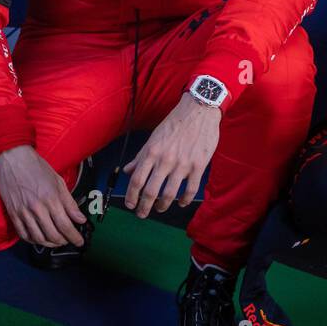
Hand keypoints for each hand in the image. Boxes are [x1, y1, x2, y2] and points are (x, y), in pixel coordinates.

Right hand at [0, 145, 85, 247]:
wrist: (14, 159)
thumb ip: (70, 203)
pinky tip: (39, 238)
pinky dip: (33, 240)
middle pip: (53, 235)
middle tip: (68, 240)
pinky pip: (24, 234)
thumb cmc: (37, 168)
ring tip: (55, 241)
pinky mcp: (13, 213)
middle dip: (63, 241)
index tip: (79, 242)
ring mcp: (24, 212)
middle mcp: (38, 208)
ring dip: (49, 243)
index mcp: (51, 199)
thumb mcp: (58, 182)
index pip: (65, 225)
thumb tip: (80, 219)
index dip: (74, 237)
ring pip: (38, 238)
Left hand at [124, 92, 220, 217]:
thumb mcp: (153, 138)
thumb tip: (127, 171)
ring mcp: (183, 164)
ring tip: (160, 208)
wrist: (199, 111)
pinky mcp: (199, 166)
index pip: (137, 180)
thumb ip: (140, 156)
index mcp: (152, 152)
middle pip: (151, 191)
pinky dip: (184, 200)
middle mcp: (165, 160)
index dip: (131, 196)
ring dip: (162, 206)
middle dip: (144, 207)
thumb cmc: (175, 124)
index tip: (130, 205)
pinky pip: (190, 190)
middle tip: (142, 214)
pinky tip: (181, 202)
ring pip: (169, 194)